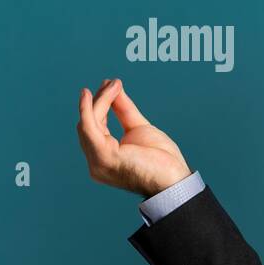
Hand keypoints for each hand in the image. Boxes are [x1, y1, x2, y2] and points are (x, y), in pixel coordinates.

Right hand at [76, 78, 192, 198]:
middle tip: (111, 83)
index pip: (95, 128)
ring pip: (89, 123)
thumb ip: (124, 110)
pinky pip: (90, 129)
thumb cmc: (161, 161)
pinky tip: (90, 96)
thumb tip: (114, 89)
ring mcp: (98, 161)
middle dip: (99, 101)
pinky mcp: (104, 157)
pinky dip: (88, 110)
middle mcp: (96, 162)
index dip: (100, 106)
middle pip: (89, 124)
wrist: (175, 181)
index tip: (110, 86)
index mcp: (104, 157)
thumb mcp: (140, 129)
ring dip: (99, 102)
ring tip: (112, 85)